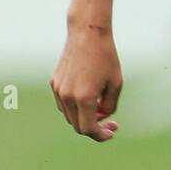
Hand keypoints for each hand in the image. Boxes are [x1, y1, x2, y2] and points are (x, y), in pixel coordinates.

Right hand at [50, 22, 122, 140]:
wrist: (87, 33)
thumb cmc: (106, 57)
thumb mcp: (116, 84)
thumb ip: (109, 107)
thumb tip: (100, 118)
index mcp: (84, 98)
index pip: (88, 129)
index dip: (101, 135)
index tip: (112, 132)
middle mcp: (67, 96)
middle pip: (78, 126)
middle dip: (95, 128)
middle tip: (111, 123)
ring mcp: (58, 90)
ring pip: (69, 116)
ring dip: (84, 117)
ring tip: (101, 107)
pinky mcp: (54, 83)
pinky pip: (64, 104)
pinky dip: (75, 107)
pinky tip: (88, 97)